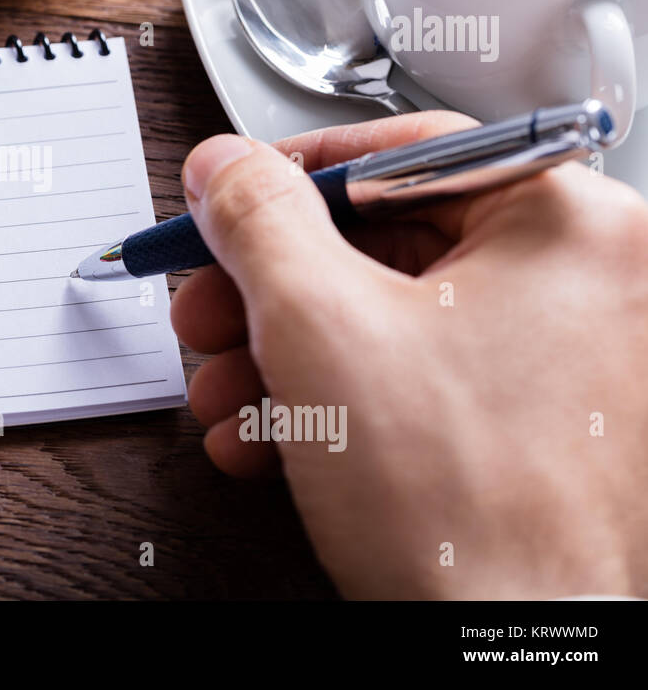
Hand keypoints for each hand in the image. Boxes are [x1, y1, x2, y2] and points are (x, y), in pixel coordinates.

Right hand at [172, 112, 647, 598]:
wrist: (506, 661)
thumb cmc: (467, 511)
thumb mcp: (318, 327)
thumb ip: (258, 221)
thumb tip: (225, 167)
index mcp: (570, 227)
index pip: (403, 152)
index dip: (287, 175)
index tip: (225, 198)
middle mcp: (586, 284)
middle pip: (385, 240)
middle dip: (267, 289)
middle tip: (206, 305)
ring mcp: (562, 361)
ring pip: (386, 318)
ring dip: (280, 354)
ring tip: (225, 393)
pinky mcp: (527, 422)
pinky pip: (412, 377)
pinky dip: (329, 400)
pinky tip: (266, 435)